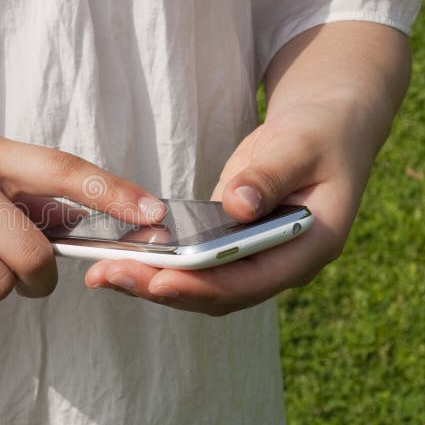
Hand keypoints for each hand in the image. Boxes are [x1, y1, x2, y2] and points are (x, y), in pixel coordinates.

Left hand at [83, 22, 409, 315]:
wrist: (323, 130)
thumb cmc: (317, 134)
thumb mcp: (300, 146)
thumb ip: (270, 176)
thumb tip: (237, 207)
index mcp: (310, 247)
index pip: (253, 280)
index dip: (205, 284)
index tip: (160, 280)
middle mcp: (280, 264)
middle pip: (218, 293)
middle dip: (162, 288)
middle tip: (109, 276)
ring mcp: (254, 260)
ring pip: (201, 287)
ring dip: (151, 282)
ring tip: (101, 273)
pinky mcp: (231, 247)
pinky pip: (194, 267)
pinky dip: (159, 265)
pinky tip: (121, 257)